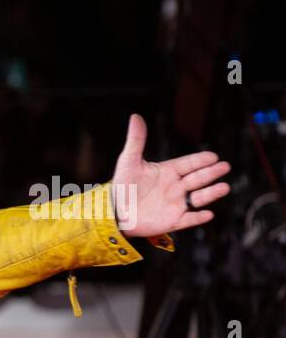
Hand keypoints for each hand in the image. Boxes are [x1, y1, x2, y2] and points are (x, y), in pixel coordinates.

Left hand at [110, 113, 230, 237]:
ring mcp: (175, 204)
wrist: (113, 211)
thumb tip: (135, 117)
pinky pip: (188, 219)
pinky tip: (207, 214)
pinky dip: (198, 218)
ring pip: (198, 198)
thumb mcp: (128, 161)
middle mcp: (175, 186)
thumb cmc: (121, 185)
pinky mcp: (172, 220)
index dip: (200, 160)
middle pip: (198, 178)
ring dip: (211, 193)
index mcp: (168, 171)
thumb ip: (136, 140)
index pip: (188, 164)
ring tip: (224, 187)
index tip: (213, 156)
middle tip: (224, 166)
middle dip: (211, 173)